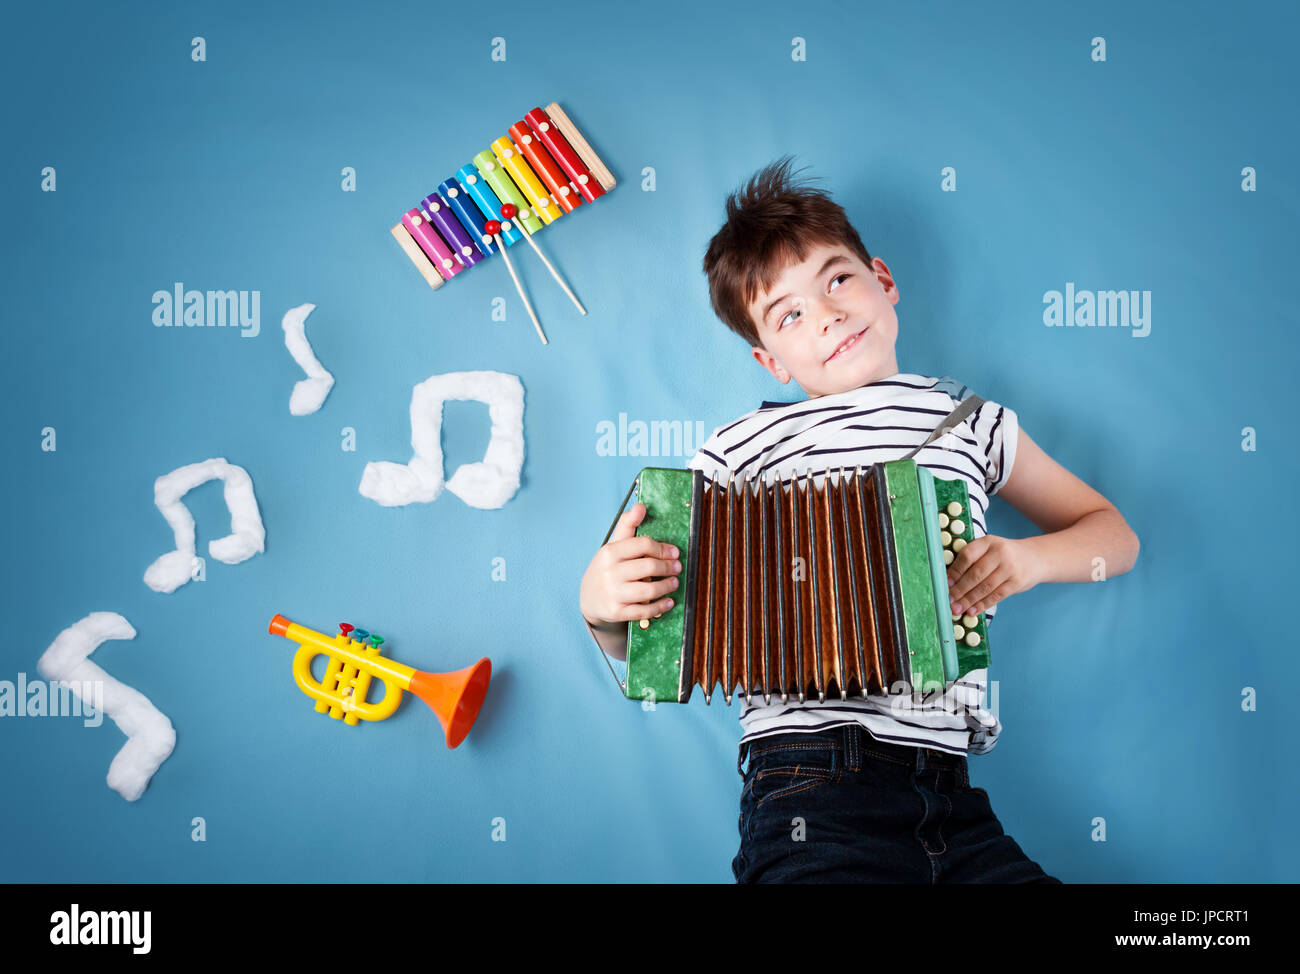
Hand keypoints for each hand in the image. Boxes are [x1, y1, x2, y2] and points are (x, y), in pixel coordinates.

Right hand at [580, 502, 682, 628]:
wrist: (589, 598)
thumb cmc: (607, 568)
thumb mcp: (613, 545)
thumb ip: (628, 525)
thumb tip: (641, 506)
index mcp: (610, 552)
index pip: (642, 545)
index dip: (662, 548)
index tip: (675, 552)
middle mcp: (610, 572)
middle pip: (648, 567)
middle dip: (668, 567)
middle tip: (678, 567)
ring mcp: (613, 593)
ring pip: (648, 590)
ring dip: (667, 586)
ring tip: (674, 582)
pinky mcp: (617, 612)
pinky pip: (644, 610)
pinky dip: (660, 606)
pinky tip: (668, 601)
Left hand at [946, 535, 1040, 615]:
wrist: (1035, 558)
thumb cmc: (1004, 555)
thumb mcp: (990, 548)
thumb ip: (974, 559)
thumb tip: (950, 580)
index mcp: (988, 542)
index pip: (968, 555)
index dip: (955, 570)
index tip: (945, 582)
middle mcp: (1000, 553)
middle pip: (976, 574)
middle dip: (960, 590)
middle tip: (949, 600)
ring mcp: (1010, 568)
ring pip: (985, 587)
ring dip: (969, 600)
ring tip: (957, 609)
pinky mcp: (1017, 582)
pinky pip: (996, 596)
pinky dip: (982, 605)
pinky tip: (972, 611)